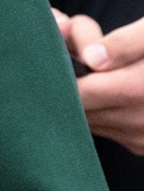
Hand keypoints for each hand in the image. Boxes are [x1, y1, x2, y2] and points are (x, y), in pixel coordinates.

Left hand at [54, 10, 143, 153]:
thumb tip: (91, 58)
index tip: (56, 51)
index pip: (74, 93)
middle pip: (76, 108)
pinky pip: (105, 131)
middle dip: (66, 82)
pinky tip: (107, 89)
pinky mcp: (142, 147)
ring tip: (94, 71)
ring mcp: (139, 140)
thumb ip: (125, 43)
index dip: (57, 71)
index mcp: (137, 91)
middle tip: (73, 52)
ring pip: (88, 121)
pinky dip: (98, 112)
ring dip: (83, 99)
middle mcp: (136, 123)